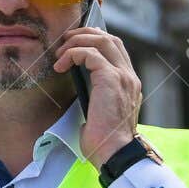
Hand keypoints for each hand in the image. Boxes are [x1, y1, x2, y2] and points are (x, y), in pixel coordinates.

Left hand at [53, 22, 141, 168]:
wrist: (114, 154)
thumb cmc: (104, 141)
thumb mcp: (100, 112)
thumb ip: (96, 95)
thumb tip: (78, 84)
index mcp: (128, 83)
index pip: (116, 49)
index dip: (95, 40)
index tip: (74, 45)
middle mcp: (129, 76)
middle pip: (110, 38)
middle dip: (85, 34)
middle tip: (64, 42)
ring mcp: (122, 76)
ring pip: (102, 40)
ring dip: (77, 42)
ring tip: (59, 53)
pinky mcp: (111, 80)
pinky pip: (90, 54)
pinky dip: (73, 54)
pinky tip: (60, 66)